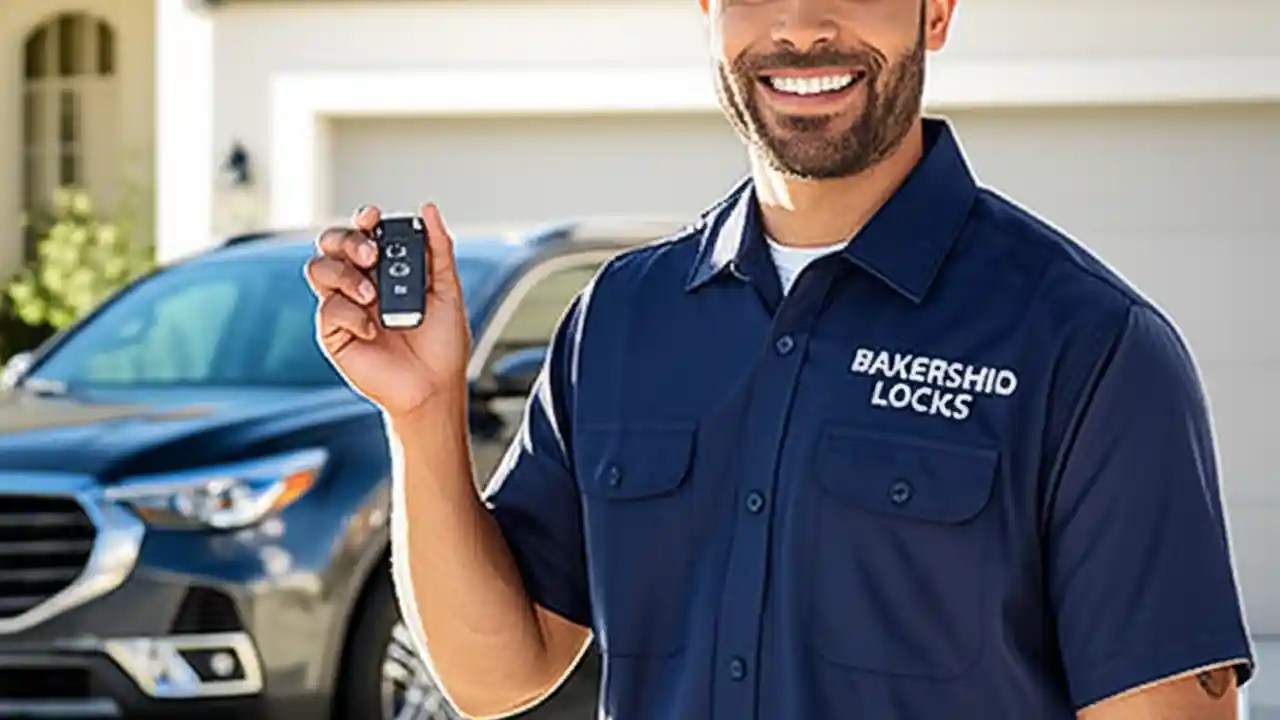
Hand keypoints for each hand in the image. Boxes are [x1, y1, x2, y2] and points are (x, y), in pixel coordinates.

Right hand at [304, 203, 470, 417]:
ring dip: (345, 275)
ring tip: (372, 297)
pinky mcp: (333, 334)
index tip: (374, 217)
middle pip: (331, 243)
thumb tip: (428, 210)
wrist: (434, 386)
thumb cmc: (442, 344)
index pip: (363, 233)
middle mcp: (360, 284)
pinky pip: (328, 310)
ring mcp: (344, 307)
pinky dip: (351, 315)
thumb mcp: (448, 290)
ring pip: (318, 269)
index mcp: (386, 270)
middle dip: (347, 241)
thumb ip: (439, 249)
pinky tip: (372, 331)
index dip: (362, 219)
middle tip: (371, 257)